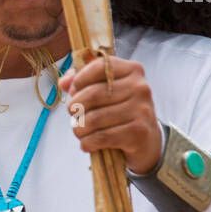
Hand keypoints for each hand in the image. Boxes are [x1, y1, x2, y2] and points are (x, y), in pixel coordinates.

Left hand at [60, 55, 161, 173]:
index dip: (79, 81)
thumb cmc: (119, 111)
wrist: (146, 140)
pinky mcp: (139, 132)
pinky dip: (88, 142)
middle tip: (74, 116)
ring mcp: (142, 110)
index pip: (99, 67)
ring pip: (94, 119)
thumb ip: (82, 81)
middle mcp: (140, 87)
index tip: (73, 92)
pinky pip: (102, 137)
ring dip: (79, 129)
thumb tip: (64, 82)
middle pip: (93, 94)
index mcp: (132, 70)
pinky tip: (87, 144)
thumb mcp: (104, 91)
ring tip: (80, 131)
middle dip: (75, 108)